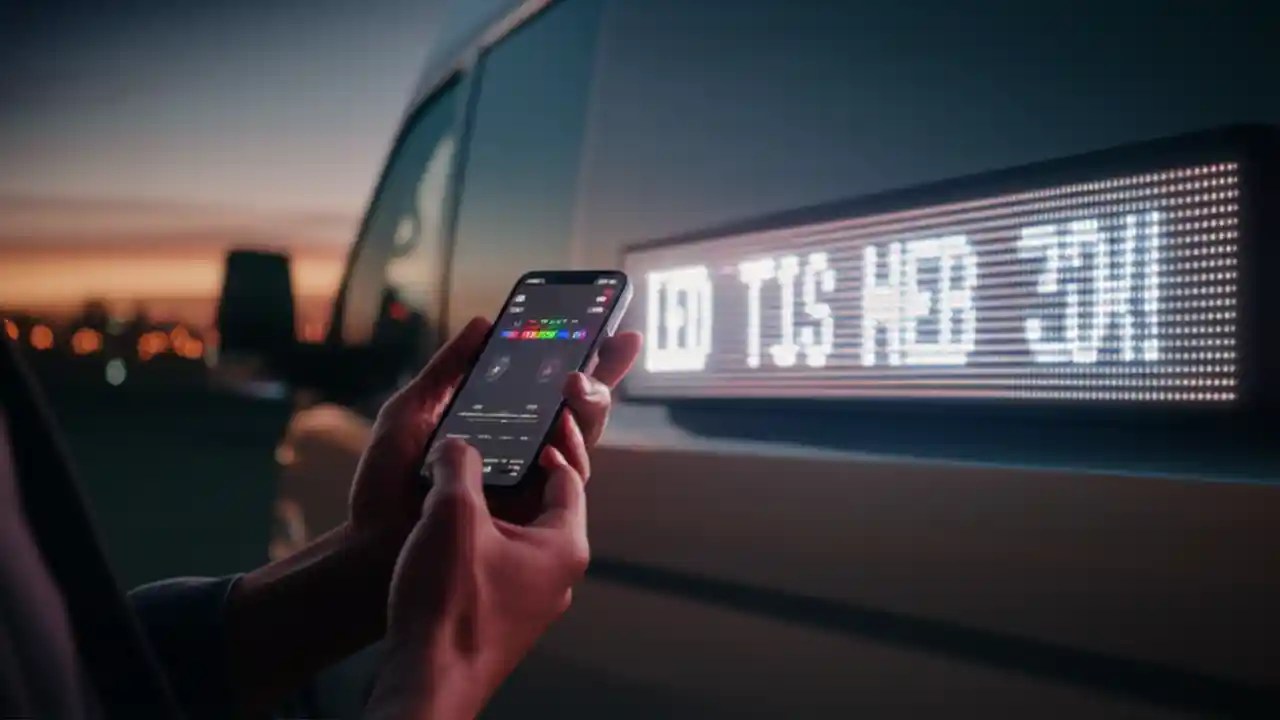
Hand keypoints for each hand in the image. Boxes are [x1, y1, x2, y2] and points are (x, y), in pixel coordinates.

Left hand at [348, 316, 641, 538]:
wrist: (371, 543)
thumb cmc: (384, 484)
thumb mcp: (410, 412)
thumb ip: (447, 370)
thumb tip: (483, 323)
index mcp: (497, 422)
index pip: (549, 385)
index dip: (586, 358)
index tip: (613, 326)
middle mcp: (522, 450)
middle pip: (579, 411)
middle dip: (599, 379)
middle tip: (586, 360)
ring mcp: (530, 481)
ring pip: (583, 441)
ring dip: (587, 407)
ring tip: (573, 382)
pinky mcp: (532, 512)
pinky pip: (570, 480)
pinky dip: (571, 449)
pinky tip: (559, 425)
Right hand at [366, 440, 588, 718]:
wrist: (426, 681)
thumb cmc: (449, 601)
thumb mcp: (453, 513)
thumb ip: (458, 465)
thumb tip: (457, 445)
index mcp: (565, 547)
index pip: (570, 479)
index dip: (552, 444)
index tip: (534, 421)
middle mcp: (557, 578)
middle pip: (544, 508)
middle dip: (517, 476)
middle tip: (492, 447)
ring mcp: (531, 604)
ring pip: (517, 540)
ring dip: (492, 512)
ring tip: (459, 485)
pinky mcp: (502, 622)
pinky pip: (498, 568)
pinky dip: (478, 544)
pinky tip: (444, 537)